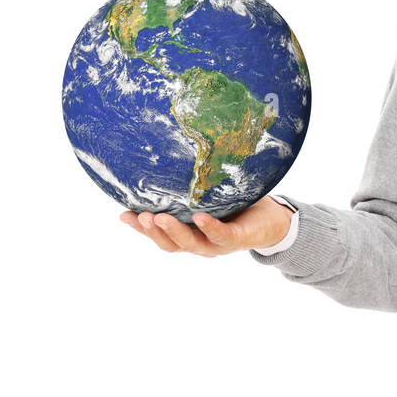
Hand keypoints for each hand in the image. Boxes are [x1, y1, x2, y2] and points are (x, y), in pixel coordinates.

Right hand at [118, 195, 294, 256]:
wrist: (274, 220)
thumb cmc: (239, 205)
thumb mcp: (211, 194)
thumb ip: (191, 184)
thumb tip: (169, 152)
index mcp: (189, 233)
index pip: (159, 233)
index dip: (140, 227)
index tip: (122, 214)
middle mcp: (200, 242)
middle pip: (170, 244)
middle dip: (152, 231)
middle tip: (140, 216)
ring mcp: (218, 244)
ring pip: (191, 244)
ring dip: (174, 232)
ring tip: (159, 217)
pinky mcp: (237, 239)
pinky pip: (220, 235)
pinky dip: (208, 227)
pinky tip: (199, 217)